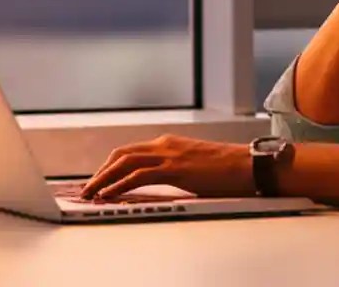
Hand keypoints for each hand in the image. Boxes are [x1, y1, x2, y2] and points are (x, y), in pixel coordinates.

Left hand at [79, 134, 254, 200]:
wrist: (249, 165)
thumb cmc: (229, 169)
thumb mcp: (196, 166)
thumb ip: (177, 170)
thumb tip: (163, 183)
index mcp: (170, 143)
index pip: (131, 151)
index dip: (112, 165)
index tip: (100, 179)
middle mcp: (165, 145)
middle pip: (121, 154)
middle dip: (102, 171)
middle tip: (89, 187)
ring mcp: (168, 155)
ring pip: (124, 163)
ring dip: (103, 178)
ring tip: (90, 193)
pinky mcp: (174, 169)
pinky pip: (137, 176)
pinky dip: (119, 184)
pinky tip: (109, 194)